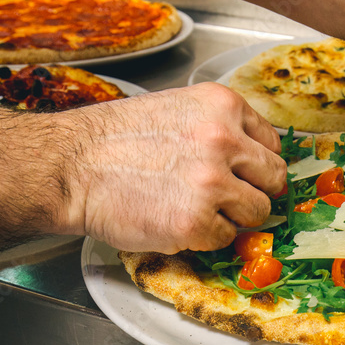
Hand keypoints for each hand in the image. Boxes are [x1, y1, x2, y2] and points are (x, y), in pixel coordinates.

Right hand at [57, 84, 285, 253]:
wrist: (70, 166)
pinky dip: (206, 238)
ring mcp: (213, 182)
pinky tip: (178, 222)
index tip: (245, 175)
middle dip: (255, 191)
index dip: (257, 164)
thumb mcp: (176, 109)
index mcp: (223, 106)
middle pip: (274, 178)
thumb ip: (218, 127)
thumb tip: (251, 157)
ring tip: (198, 209)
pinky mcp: (196, 221)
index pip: (272, 142)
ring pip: (257, 212)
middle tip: (228, 198)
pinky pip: (226, 239)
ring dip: (233, 217)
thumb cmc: (113, 140)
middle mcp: (224, 140)